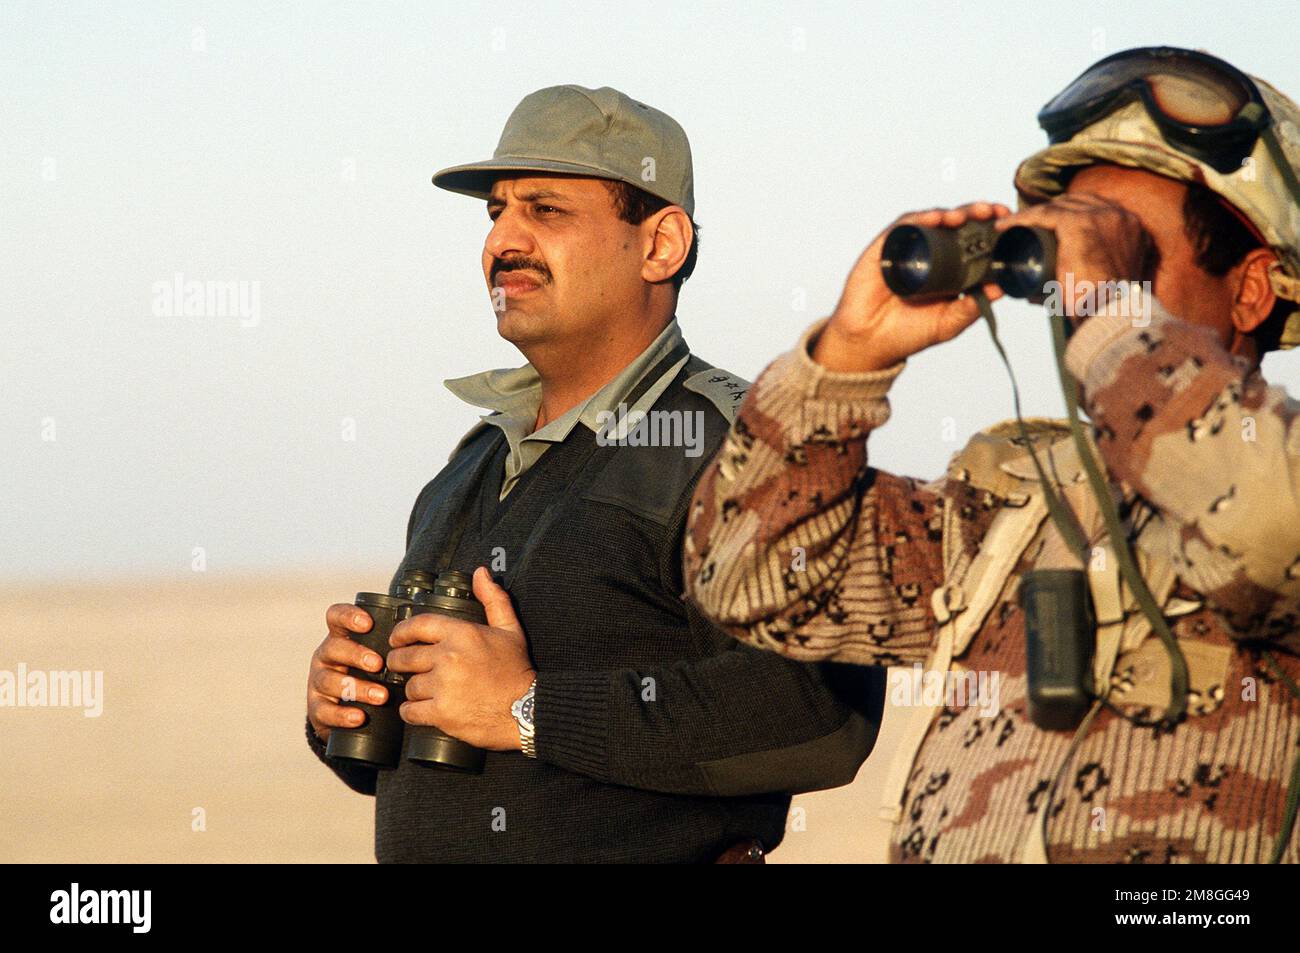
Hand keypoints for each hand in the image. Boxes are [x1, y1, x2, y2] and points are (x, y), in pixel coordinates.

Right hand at [307, 604, 386, 741]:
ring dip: (357, 688)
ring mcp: (318, 681)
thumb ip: (391, 646)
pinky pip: (324, 710)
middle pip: (334, 648)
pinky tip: (359, 717)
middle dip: (357, 655)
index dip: (348, 616)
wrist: (345, 710)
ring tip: (381, 696)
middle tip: (378, 664)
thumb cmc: (369, 675)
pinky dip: (343, 715)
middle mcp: (327, 656)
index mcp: (341, 638)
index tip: (367, 623)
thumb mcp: (377, 655)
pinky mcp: (317, 708)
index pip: (336, 617)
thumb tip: (426, 638)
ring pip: (329, 680)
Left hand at [387, 566, 535, 750]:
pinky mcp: (441, 713)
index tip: (396, 639)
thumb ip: (493, 599)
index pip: (418, 625)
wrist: (526, 709)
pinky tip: (420, 710)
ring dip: (412, 690)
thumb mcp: (510, 629)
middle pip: (405, 657)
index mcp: (462, 634)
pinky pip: (410, 711)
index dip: (401, 632)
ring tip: (422, 691)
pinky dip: (412, 712)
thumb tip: (481, 574)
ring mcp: (443, 686)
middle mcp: (449, 657)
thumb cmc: (516, 670)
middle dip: (400, 662)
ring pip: (409, 686)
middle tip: (403, 666)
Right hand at [814, 202, 1010, 371]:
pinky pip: (904, 226)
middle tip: (992, 212)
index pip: (972, 240)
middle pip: (955, 224)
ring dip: (950, 213)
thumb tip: (1001, 289)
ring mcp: (907, 249)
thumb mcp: (948, 323)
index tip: (1008, 222)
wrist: (870, 343)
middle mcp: (929, 254)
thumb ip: (971, 308)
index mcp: (948, 268)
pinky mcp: (885, 248)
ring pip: (931, 220)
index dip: (990, 228)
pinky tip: (935, 219)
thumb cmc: (908, 333)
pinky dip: (920, 218)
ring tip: (964, 216)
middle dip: (976, 213)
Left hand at [995, 192, 1155, 321]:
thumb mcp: (1103, 285)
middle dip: (1051, 211)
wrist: (1109, 316)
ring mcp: (1103, 217)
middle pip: (1078, 203)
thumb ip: (1085, 281)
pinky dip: (1023, 219)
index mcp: (1133, 229)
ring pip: (1060, 207)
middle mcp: (1122, 217)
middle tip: (1026, 226)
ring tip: (1011, 226)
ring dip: (1034, 215)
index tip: (1046, 227)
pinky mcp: (1081, 224)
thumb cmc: (1103, 309)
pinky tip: (1006, 225)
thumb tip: (1041, 292)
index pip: (1096, 211)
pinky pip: (1046, 214)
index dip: (1068, 214)